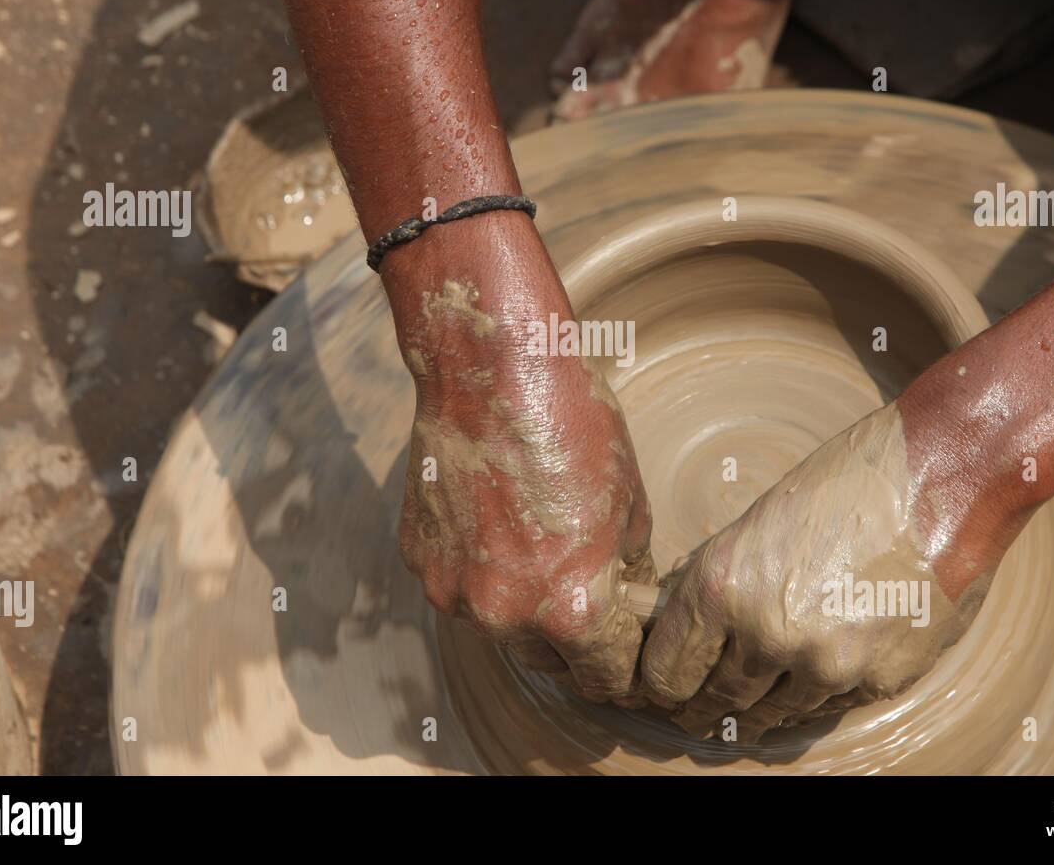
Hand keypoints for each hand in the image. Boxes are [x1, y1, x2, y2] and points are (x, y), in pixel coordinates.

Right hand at [397, 277, 654, 702]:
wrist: (493, 373)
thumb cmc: (576, 429)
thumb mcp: (632, 506)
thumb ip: (628, 575)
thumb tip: (629, 607)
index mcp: (573, 610)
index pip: (605, 680)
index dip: (622, 667)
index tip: (624, 654)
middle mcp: (507, 617)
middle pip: (549, 661)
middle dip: (571, 638)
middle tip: (583, 589)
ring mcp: (455, 592)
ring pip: (499, 626)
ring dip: (521, 604)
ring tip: (534, 540)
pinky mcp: (421, 564)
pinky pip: (460, 586)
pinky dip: (479, 570)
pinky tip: (494, 518)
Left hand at [639, 402, 1010, 741]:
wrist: (940, 480)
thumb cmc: (846, 484)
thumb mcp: (759, 520)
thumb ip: (719, 576)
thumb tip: (679, 616)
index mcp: (723, 586)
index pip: (667, 672)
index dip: (660, 688)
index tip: (663, 694)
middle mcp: (768, 634)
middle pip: (716, 700)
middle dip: (701, 709)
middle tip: (696, 715)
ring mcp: (825, 664)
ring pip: (773, 712)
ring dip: (757, 712)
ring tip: (749, 713)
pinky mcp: (878, 679)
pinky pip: (828, 707)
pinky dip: (814, 699)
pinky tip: (808, 686)